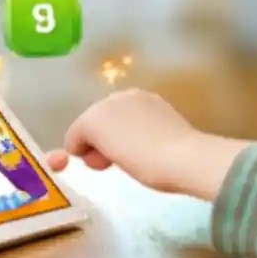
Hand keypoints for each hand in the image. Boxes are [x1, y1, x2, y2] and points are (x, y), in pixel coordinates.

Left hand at [44, 89, 252, 199]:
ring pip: (88, 131)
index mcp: (145, 99)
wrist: (183, 157)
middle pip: (101, 123)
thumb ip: (148, 137)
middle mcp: (123, 96)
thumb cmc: (181, 157)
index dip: (124, 141)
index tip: (139, 155)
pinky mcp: (92, 121)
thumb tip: (137, 148)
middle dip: (107, 142)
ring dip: (97, 148)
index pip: (121, 120)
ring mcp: (106, 106)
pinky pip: (73, 139)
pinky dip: (82, 152)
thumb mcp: (162, 140)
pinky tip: (102, 161)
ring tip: (120, 161)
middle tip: (128, 161)